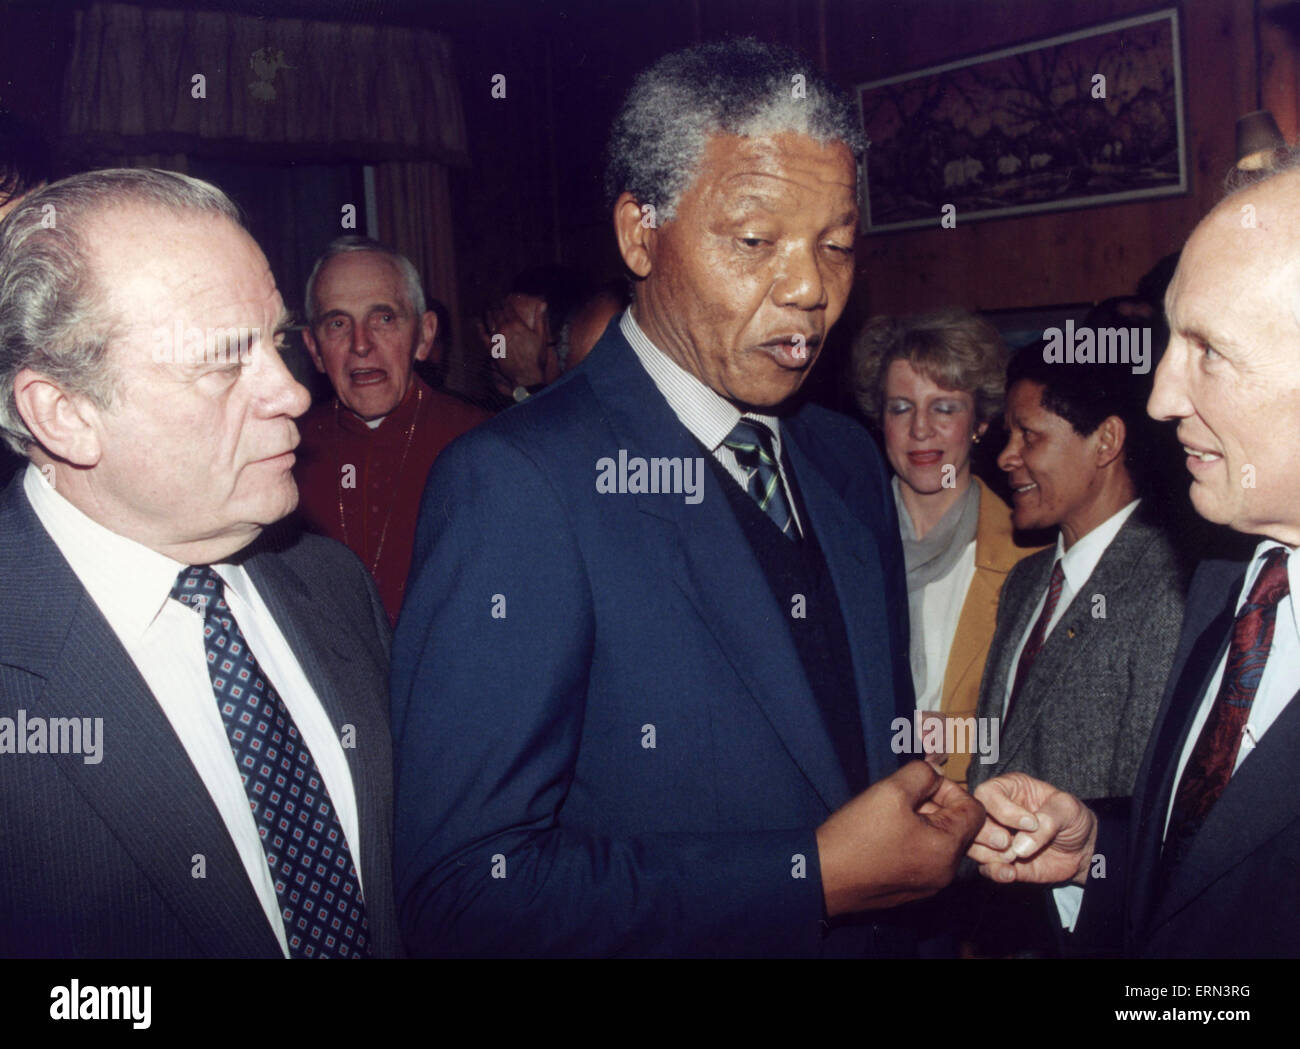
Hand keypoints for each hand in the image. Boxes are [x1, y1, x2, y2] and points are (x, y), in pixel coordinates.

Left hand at [476, 293, 559, 393]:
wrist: (527, 376)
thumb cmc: (536, 357)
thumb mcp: (542, 337)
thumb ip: (540, 319)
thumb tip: (543, 304)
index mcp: (517, 324)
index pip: (508, 308)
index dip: (505, 301)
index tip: (503, 297)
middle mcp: (505, 329)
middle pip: (498, 313)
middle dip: (495, 304)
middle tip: (493, 299)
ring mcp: (496, 339)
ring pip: (490, 321)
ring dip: (488, 312)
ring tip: (487, 306)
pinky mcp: (492, 348)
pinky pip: (483, 336)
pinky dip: (480, 328)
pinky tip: (478, 322)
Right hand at [816, 760, 984, 915]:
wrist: (822, 876)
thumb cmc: (856, 836)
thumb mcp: (890, 791)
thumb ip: (922, 773)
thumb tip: (936, 772)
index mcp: (946, 850)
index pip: (974, 811)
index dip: (950, 789)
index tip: (921, 785)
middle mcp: (944, 873)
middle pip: (957, 827)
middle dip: (934, 805)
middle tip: (900, 797)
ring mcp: (927, 885)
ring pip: (938, 842)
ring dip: (922, 822)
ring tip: (889, 815)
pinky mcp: (909, 891)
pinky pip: (923, 859)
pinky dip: (911, 841)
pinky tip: (883, 835)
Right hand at [968, 773, 1097, 885]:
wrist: (1083, 850)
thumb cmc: (1073, 820)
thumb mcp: (1068, 809)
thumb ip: (1047, 821)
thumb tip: (1020, 846)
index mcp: (1009, 789)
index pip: (987, 793)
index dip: (1003, 809)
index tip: (1031, 823)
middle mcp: (996, 812)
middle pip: (973, 819)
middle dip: (987, 833)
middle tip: (1007, 843)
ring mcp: (995, 838)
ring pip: (972, 844)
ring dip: (988, 854)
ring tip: (1012, 858)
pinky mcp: (1000, 861)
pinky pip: (985, 868)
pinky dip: (995, 872)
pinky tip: (1011, 873)